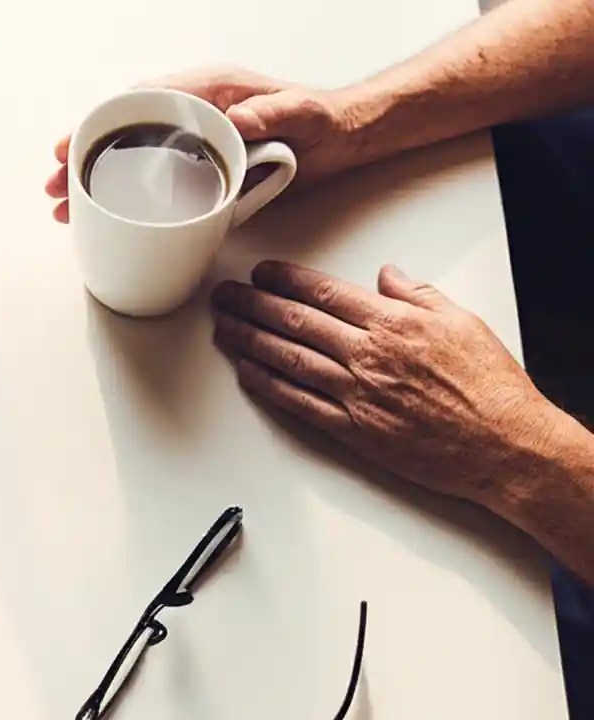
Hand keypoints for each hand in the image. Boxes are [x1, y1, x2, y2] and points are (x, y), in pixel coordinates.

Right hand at [46, 67, 360, 222]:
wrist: (342, 140)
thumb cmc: (321, 119)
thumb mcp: (301, 112)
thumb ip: (273, 112)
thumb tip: (238, 118)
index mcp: (207, 92)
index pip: (140, 103)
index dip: (101, 124)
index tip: (70, 143)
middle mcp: (192, 116)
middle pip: (123, 134)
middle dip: (84, 159)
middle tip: (54, 185)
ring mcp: (193, 145)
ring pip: (131, 162)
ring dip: (96, 184)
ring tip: (63, 208)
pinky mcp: (202, 171)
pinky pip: (154, 184)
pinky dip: (126, 200)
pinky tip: (101, 218)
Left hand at [211, 261, 565, 506]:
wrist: (504, 445)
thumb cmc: (490, 387)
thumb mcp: (461, 321)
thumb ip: (417, 294)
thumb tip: (386, 275)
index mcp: (392, 324)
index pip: (324, 293)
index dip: (285, 280)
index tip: (261, 273)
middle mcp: (367, 355)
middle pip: (295, 322)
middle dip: (252, 305)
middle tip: (225, 295)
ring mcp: (357, 394)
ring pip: (289, 359)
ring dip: (249, 341)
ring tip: (224, 328)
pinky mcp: (354, 430)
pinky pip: (300, 404)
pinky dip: (269, 386)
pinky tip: (247, 372)